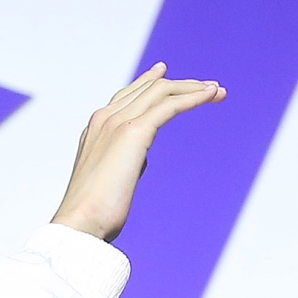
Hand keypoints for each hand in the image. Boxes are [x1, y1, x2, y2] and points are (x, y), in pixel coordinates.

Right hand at [51, 62, 225, 242]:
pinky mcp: (134, 132)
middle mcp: (104, 120)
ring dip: (192, 88)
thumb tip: (139, 161)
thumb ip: (122, 164)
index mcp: (94, 132)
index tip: (166, 74)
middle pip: (147, 89)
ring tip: (217, 91)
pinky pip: (169, 105)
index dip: (148, 82)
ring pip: (160, 91)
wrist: (80, 223)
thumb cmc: (91, 214)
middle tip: (208, 87)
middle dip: (180, 84)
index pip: (126, 96)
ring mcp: (116, 122)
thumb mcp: (107, 183)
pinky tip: (210, 95)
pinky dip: (193, 97)